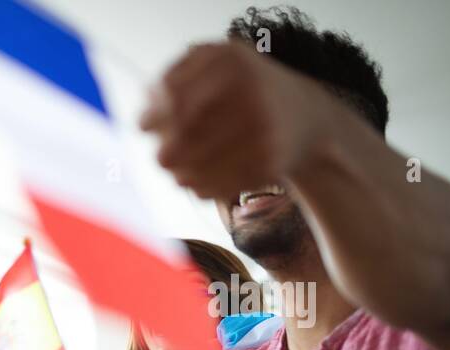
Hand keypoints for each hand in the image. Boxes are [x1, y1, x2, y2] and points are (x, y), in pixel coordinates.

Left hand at [140, 42, 324, 198]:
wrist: (306, 116)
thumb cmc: (246, 89)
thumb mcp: (216, 66)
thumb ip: (174, 80)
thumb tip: (144, 122)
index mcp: (231, 62)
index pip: (172, 98)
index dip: (152, 117)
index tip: (144, 126)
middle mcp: (250, 93)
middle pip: (178, 139)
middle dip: (164, 152)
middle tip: (162, 157)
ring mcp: (262, 130)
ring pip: (190, 171)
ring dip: (178, 174)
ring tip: (180, 169)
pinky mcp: (267, 164)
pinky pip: (212, 188)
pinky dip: (199, 188)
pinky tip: (202, 179)